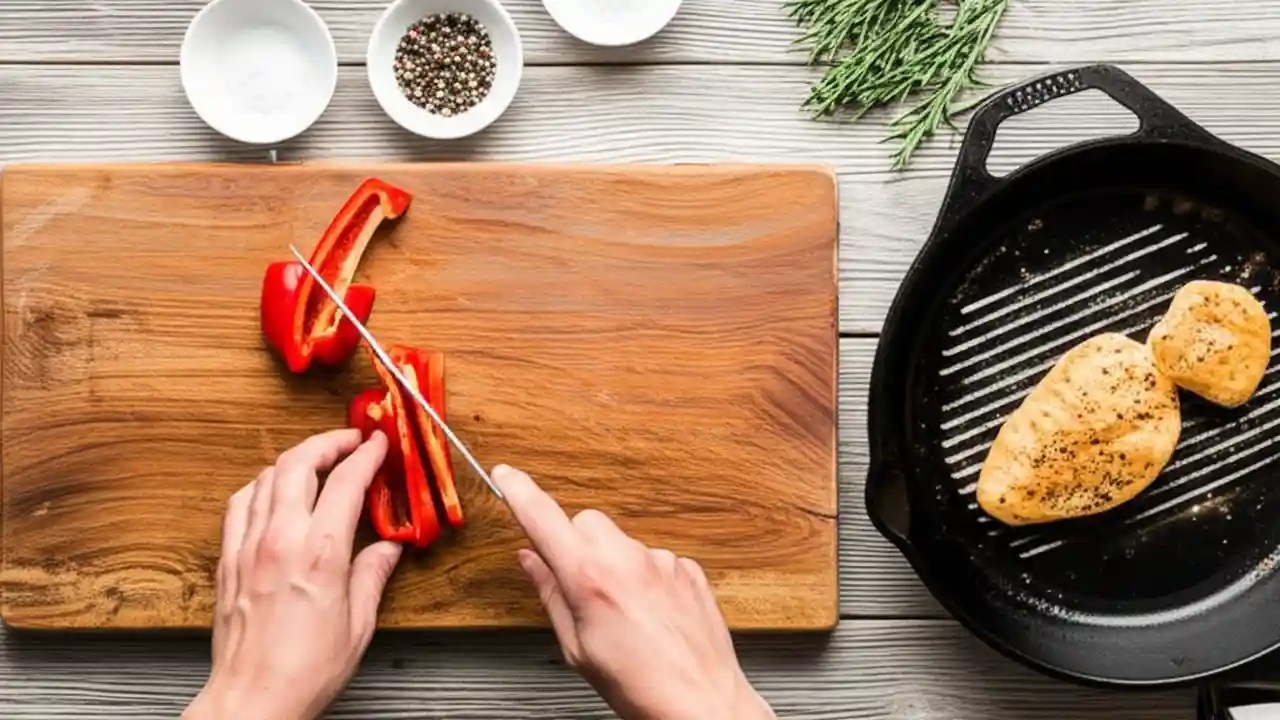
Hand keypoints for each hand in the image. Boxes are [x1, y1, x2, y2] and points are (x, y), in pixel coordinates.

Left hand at [184, 429, 401, 719]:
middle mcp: (280, 540)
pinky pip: (240, 503)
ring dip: (294, 459)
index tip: (377, 445)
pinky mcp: (228, 560)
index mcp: (320, 553)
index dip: (366, 454)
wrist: (254, 698)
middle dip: (327, 442)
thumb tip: (387, 549)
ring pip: (266, 476)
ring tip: (316, 461)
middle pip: (298, 462)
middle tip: (349, 442)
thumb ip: (373, 574)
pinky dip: (261, 486)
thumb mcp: (359, 623)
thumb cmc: (304, 671)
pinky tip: (273, 491)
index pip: (346, 480)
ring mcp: (248, 547)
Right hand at [493, 465, 774, 719]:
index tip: (507, 476)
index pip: (544, 519)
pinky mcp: (689, 569)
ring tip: (623, 613)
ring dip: (614, 563)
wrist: (700, 703)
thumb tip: (531, 561)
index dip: (520, 492)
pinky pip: (655, 559)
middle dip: (575, 543)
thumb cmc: (639, 687)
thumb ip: (551, 594)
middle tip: (577, 585)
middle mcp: (628, 560)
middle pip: (586, 522)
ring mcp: (663, 561)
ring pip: (622, 542)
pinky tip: (650, 614)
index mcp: (590, 578)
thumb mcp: (577, 648)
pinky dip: (646, 577)